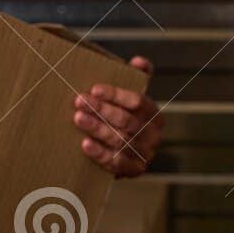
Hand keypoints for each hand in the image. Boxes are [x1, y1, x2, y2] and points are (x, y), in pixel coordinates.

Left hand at [73, 56, 163, 177]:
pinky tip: (85, 145)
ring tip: (78, 119)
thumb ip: (137, 78)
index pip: (138, 102)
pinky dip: (100, 154)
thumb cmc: (126, 121)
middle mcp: (153, 135)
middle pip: (127, 120)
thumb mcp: (133, 101)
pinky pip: (117, 163)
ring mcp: (145, 154)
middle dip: (101, 110)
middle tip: (79, 101)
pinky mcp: (134, 171)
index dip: (116, 95)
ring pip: (120, 140)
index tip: (95, 88)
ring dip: (98, 129)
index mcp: (154, 115)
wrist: (128, 156)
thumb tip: (139, 61)